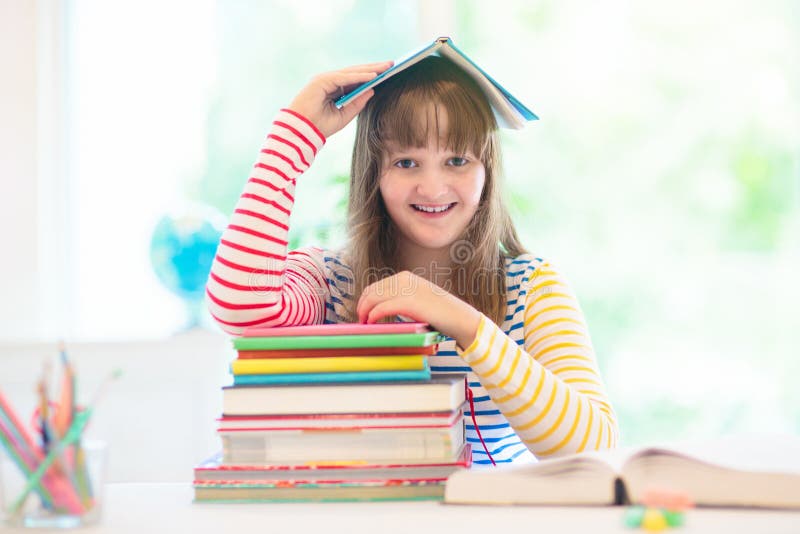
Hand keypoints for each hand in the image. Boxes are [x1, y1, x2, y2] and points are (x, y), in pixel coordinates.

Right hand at [288, 61, 393, 138]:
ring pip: (352, 72)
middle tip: (391, 64)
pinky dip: (359, 76)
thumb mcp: (344, 115)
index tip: (387, 72)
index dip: (371, 75)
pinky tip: (373, 76)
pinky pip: (345, 77)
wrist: (301, 133)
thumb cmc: (320, 126)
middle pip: (356, 72)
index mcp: (334, 89)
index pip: (355, 79)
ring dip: (370, 69)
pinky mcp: (322, 81)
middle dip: (374, 68)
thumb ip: (357, 103)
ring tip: (386, 67)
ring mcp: (325, 79)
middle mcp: (329, 81)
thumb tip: (372, 90)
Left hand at [356, 271, 482, 350]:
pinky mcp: (409, 302)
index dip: (365, 300)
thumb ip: (402, 299)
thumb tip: (379, 309)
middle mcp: (404, 279)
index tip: (363, 313)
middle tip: (360, 321)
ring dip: (364, 311)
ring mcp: (406, 289)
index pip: (376, 286)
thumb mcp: (419, 300)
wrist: (460, 318)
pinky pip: (382, 308)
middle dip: (362, 306)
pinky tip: (370, 323)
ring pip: (373, 298)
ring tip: (363, 324)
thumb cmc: (440, 314)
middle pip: (371, 291)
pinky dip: (373, 315)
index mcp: (406, 277)